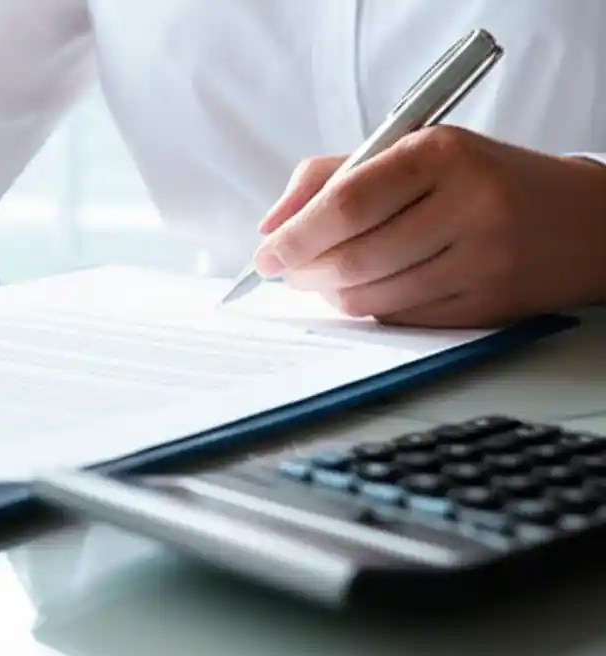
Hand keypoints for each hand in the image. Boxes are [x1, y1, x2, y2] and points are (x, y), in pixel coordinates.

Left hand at [254, 126, 605, 326]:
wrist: (583, 220)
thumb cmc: (479, 178)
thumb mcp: (414, 150)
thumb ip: (334, 176)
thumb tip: (270, 226)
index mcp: (442, 154)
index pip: (347, 203)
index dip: (295, 235)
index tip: (265, 253)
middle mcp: (469, 206)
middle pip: (353, 257)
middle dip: (303, 271)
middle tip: (284, 270)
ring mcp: (483, 261)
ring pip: (372, 297)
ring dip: (330, 295)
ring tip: (320, 279)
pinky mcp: (488, 307)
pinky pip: (402, 320)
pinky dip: (369, 310)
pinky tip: (365, 292)